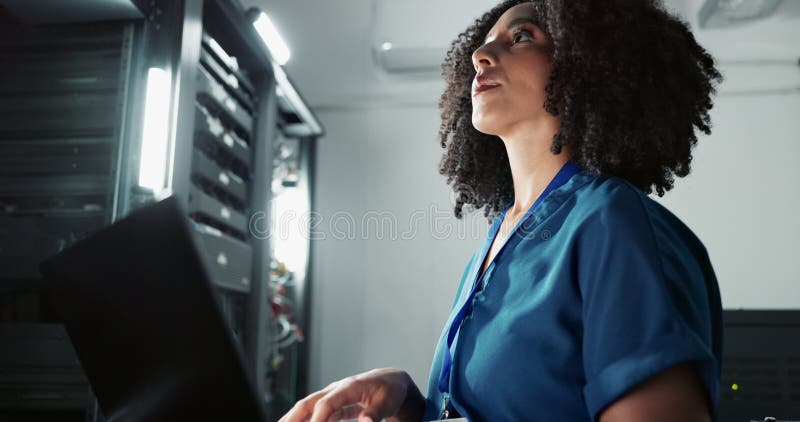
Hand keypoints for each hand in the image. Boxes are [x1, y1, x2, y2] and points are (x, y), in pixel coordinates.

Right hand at [278, 367, 424, 421]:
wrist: (392, 381)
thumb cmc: (390, 390)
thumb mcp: (387, 401)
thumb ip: (375, 412)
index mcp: (350, 386)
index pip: (327, 403)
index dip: (318, 418)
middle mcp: (337, 389)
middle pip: (310, 402)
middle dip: (294, 416)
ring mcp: (334, 396)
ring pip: (309, 407)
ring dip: (295, 418)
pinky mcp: (335, 404)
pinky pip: (316, 412)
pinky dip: (306, 421)